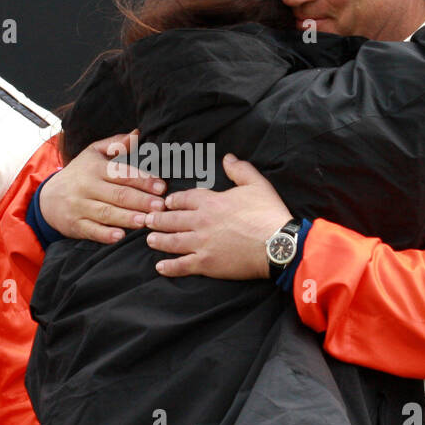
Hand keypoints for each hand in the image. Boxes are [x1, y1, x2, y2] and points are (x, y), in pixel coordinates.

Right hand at [39, 131, 165, 243]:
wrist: (47, 197)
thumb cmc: (79, 174)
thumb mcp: (93, 153)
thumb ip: (116, 144)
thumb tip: (138, 133)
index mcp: (95, 168)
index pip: (122, 173)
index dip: (143, 180)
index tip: (161, 187)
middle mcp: (87, 187)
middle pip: (117, 194)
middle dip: (140, 200)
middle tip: (160, 207)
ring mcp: (79, 206)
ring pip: (106, 213)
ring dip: (126, 218)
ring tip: (145, 221)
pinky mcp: (74, 225)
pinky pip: (91, 230)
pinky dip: (105, 234)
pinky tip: (119, 237)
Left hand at [145, 154, 291, 278]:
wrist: (277, 245)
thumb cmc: (269, 214)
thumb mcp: (257, 184)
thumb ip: (240, 170)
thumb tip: (227, 158)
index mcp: (212, 202)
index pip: (185, 199)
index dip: (173, 200)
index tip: (166, 203)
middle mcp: (201, 222)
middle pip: (172, 219)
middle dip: (158, 219)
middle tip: (147, 220)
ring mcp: (202, 244)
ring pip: (172, 241)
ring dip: (158, 240)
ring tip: (150, 240)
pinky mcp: (206, 263)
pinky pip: (181, 265)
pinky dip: (169, 266)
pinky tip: (160, 267)